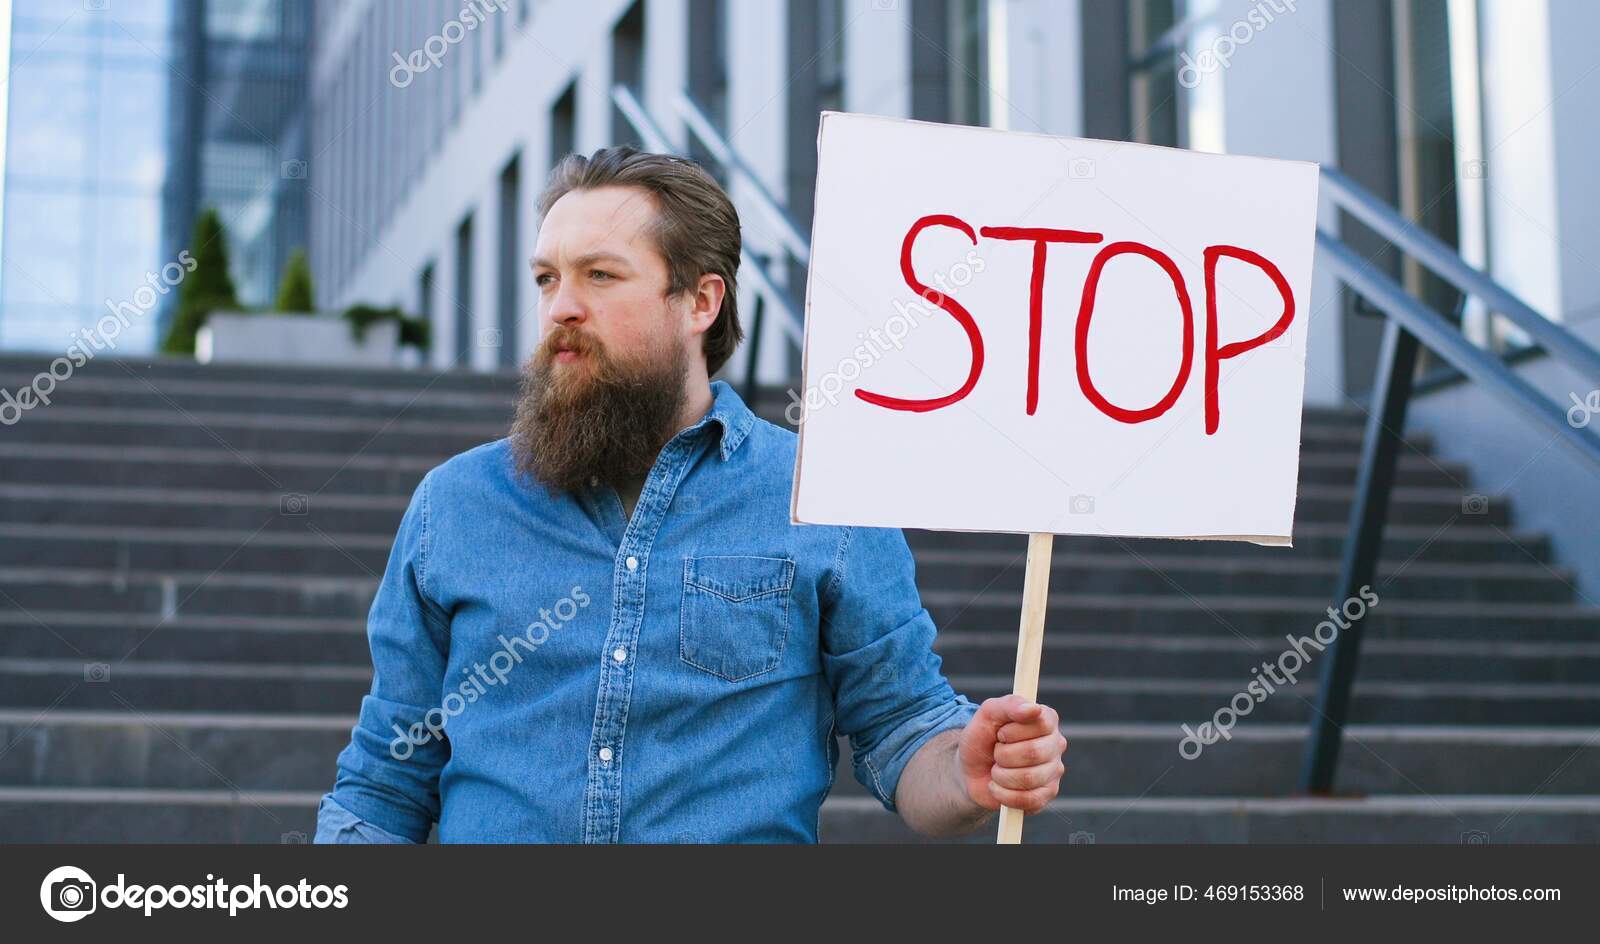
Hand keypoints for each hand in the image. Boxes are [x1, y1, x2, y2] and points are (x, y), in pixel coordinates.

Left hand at [956, 695, 1066, 813]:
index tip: (1000, 732)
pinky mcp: (1047, 794)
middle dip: (1003, 755)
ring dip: (1001, 775)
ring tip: (996, 770)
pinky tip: (998, 787)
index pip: (1041, 723)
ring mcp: (1054, 770)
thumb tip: (1033, 709)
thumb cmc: (982, 738)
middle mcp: (1056, 744)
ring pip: (1029, 778)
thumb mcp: (988, 714)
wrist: (971, 771)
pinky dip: (1004, 794)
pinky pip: (1028, 800)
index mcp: (1046, 719)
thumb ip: (1009, 705)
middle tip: (996, 752)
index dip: (1013, 731)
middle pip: (1033, 753)